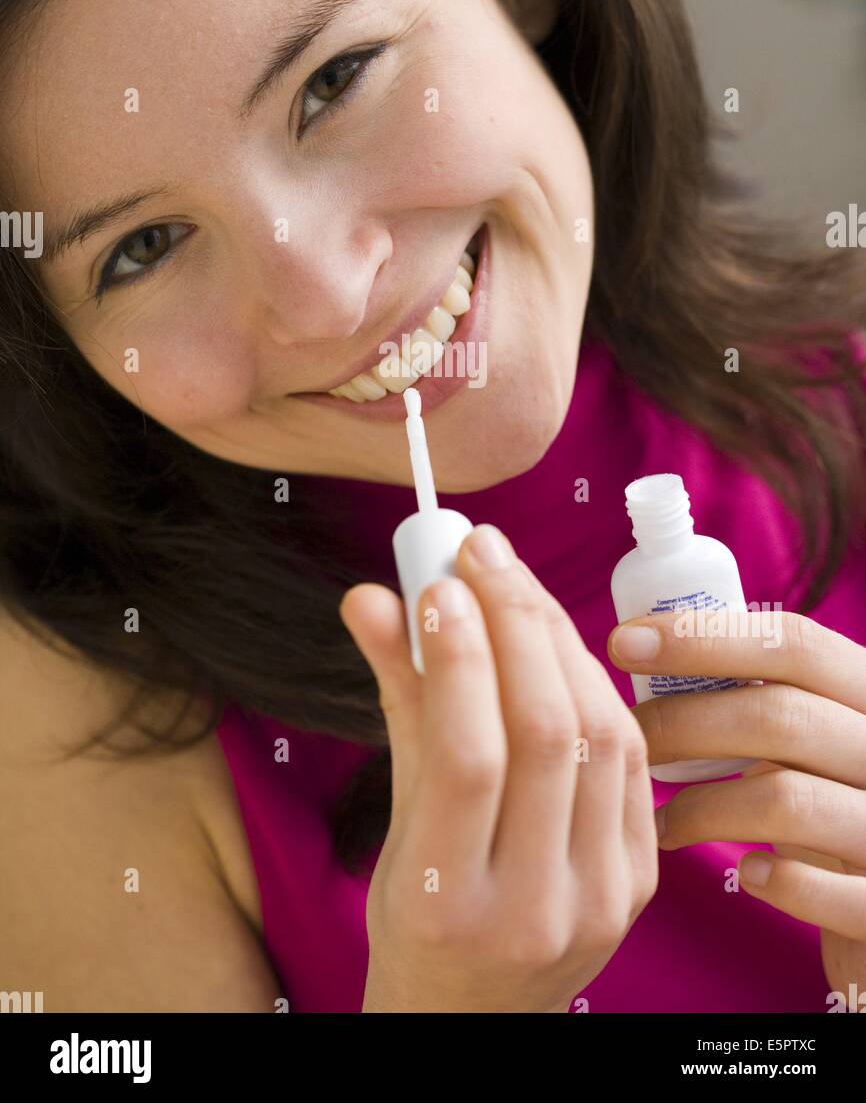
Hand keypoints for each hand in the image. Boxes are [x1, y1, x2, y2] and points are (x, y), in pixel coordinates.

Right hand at [340, 524, 658, 1012]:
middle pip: (545, 733)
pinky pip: (631, 759)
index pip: (467, 756)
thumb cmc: (418, 917)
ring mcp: (600, 899)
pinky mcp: (641, 882)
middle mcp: (533, 908)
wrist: (477, 1012)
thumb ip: (396, 704)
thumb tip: (371, 598)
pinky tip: (556, 643)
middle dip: (515, 621)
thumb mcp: (391, 826)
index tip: (438, 582)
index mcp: (447, 901)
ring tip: (514, 585)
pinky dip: (595, 686)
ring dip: (558, 640)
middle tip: (481, 552)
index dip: (458, 656)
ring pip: (601, 736)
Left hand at [607, 609, 865, 1002]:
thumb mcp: (815, 728)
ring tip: (660, 822)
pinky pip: (817, 888)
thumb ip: (758, 690)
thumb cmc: (831, 792)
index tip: (623, 643)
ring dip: (700, 808)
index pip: (793, 643)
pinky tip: (744, 873)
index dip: (702, 637)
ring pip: (786, 799)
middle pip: (780, 716)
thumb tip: (642, 646)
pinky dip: (770, 879)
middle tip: (626, 738)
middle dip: (683, 723)